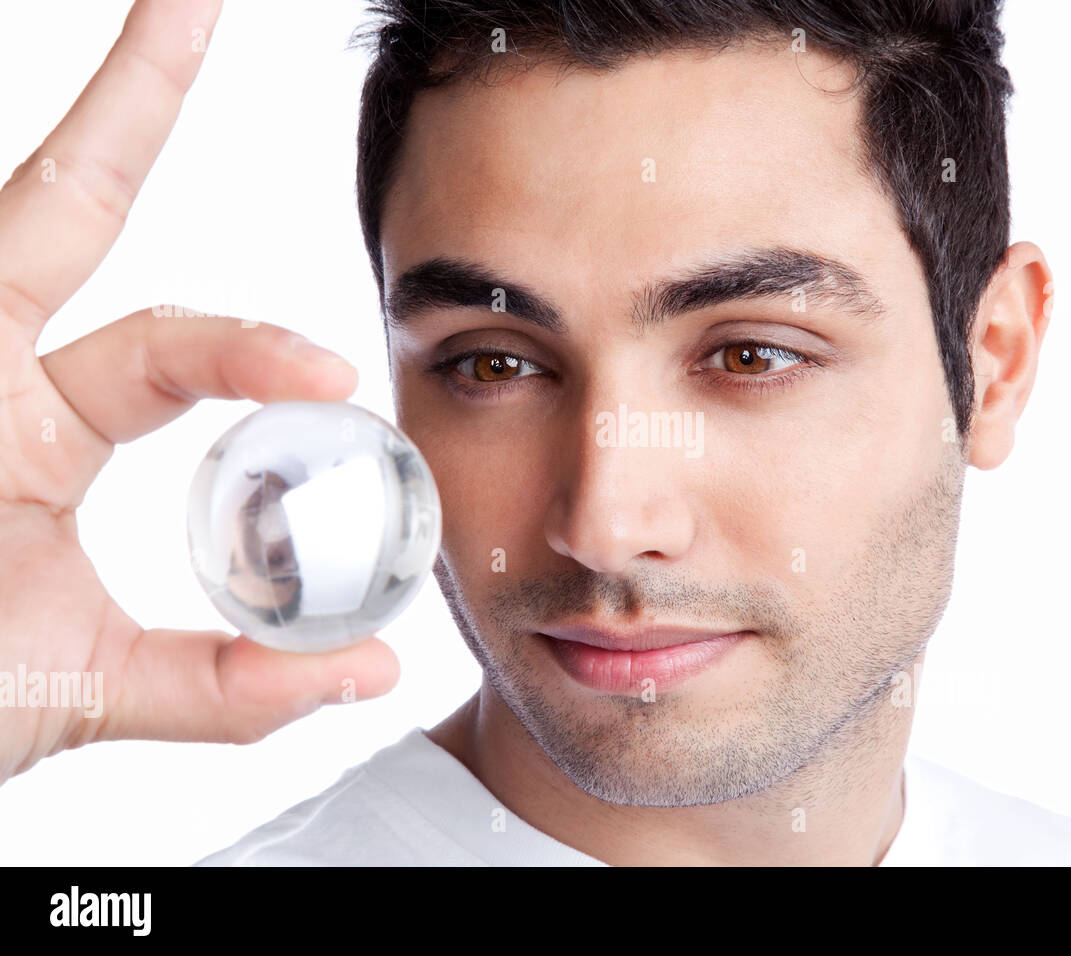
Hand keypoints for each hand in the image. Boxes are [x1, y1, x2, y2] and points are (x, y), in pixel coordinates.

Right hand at [0, 0, 398, 783]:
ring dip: (77, 126)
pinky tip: (81, 121)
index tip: (330, 372)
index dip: (251, 349)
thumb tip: (372, 677)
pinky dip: (15, 217)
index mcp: (41, 427)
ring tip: (170, 1)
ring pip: (8, 216)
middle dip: (128, 98)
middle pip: (61, 205)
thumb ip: (229, 686)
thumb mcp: (88, 691)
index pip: (164, 344)